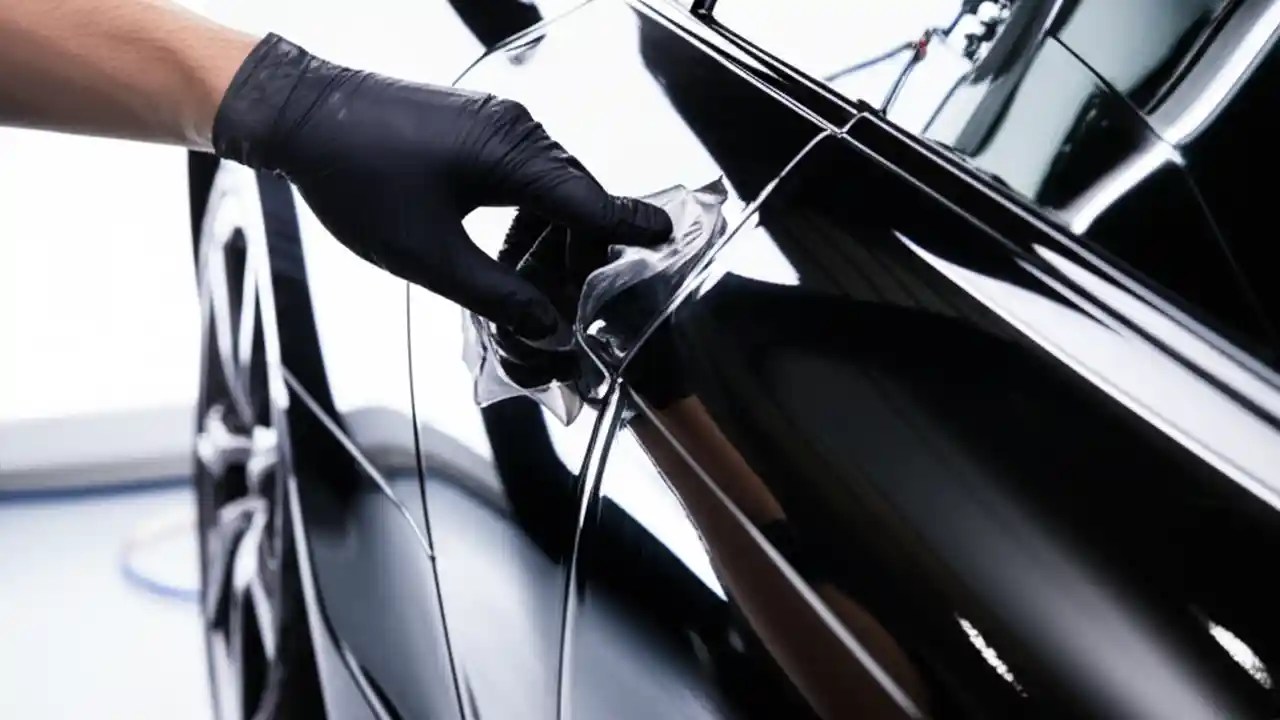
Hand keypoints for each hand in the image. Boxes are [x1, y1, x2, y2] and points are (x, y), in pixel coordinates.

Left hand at [212, 34, 671, 341]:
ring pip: (553, 186)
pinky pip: (525, 171)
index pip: (594, 203)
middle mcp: (517, 131)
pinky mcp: (477, 125)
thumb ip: (498, 298)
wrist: (300, 116)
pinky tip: (508, 249)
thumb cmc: (357, 180)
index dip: (632, 230)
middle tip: (574, 307)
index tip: (671, 241)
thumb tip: (548, 330)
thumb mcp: (430, 257)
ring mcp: (497, 123)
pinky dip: (530, 213)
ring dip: (554, 237)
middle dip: (583, 254)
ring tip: (536, 287)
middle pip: (579, 198)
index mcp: (514, 158)